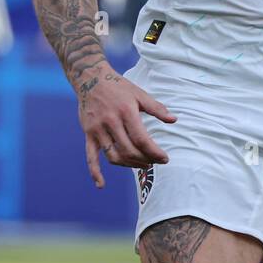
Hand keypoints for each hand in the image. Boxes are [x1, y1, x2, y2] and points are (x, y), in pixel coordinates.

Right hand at [77, 68, 175, 187]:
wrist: (90, 78)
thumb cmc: (118, 86)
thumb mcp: (139, 93)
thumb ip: (156, 108)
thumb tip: (174, 120)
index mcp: (126, 111)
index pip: (142, 139)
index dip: (154, 152)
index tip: (164, 159)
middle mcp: (111, 122)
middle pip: (129, 150)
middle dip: (144, 160)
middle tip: (154, 162)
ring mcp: (98, 129)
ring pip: (113, 156)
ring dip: (128, 165)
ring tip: (141, 165)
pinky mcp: (88, 134)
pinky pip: (90, 157)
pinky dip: (95, 172)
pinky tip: (101, 185)